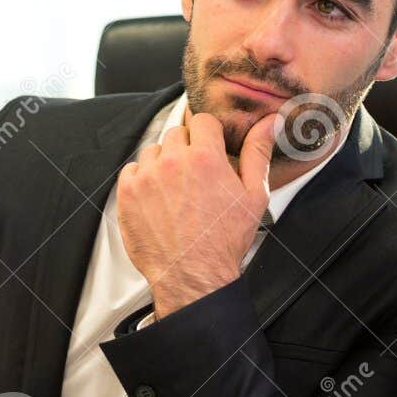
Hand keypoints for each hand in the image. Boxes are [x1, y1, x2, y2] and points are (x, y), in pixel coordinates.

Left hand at [115, 110, 277, 318]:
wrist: (192, 276)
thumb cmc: (223, 241)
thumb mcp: (254, 196)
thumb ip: (258, 153)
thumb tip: (269, 124)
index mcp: (206, 158)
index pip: (202, 120)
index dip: (208, 135)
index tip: (209, 150)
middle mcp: (173, 162)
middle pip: (177, 134)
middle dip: (187, 149)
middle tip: (195, 177)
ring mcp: (147, 177)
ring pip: (153, 151)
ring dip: (163, 164)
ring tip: (176, 191)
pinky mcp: (127, 193)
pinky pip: (132, 170)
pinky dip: (142, 180)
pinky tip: (157, 199)